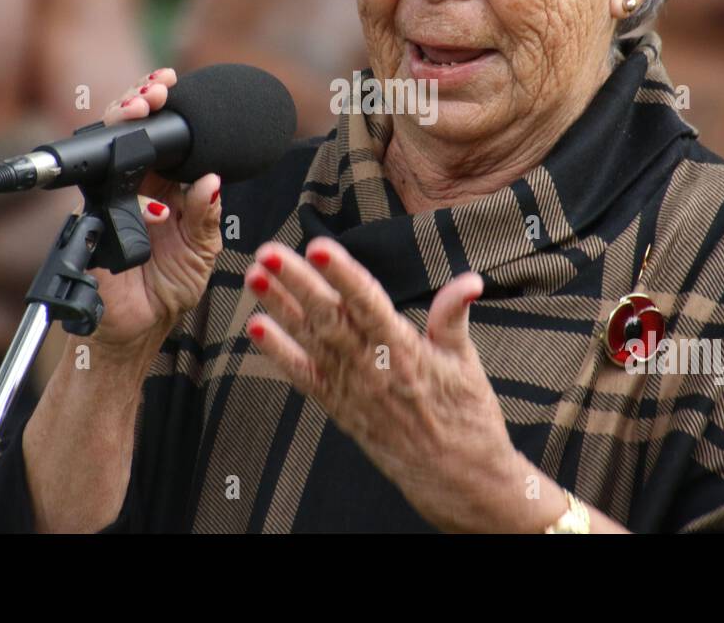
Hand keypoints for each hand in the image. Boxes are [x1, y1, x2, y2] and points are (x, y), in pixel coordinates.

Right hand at [86, 68, 222, 355]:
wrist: (135, 329)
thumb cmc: (168, 289)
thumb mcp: (200, 253)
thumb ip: (206, 217)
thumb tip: (211, 180)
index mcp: (165, 190)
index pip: (163, 140)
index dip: (166, 112)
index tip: (172, 86)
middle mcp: (136, 188)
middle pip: (132, 131)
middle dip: (141, 100)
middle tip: (157, 89)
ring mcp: (110, 198)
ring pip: (110, 146)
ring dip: (124, 118)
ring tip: (142, 104)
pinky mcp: (89, 216)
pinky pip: (96, 184)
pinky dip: (107, 165)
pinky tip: (128, 152)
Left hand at [243, 236, 553, 531]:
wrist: (454, 476)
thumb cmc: (465, 416)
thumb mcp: (466, 362)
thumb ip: (454, 316)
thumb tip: (469, 281)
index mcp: (405, 351)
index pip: (369, 304)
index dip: (343, 275)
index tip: (319, 248)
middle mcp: (371, 369)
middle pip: (329, 317)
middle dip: (297, 282)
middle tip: (269, 253)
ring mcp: (351, 389)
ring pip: (310, 340)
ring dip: (280, 308)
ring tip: (254, 277)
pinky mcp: (339, 406)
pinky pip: (303, 377)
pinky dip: (278, 353)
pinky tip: (256, 328)